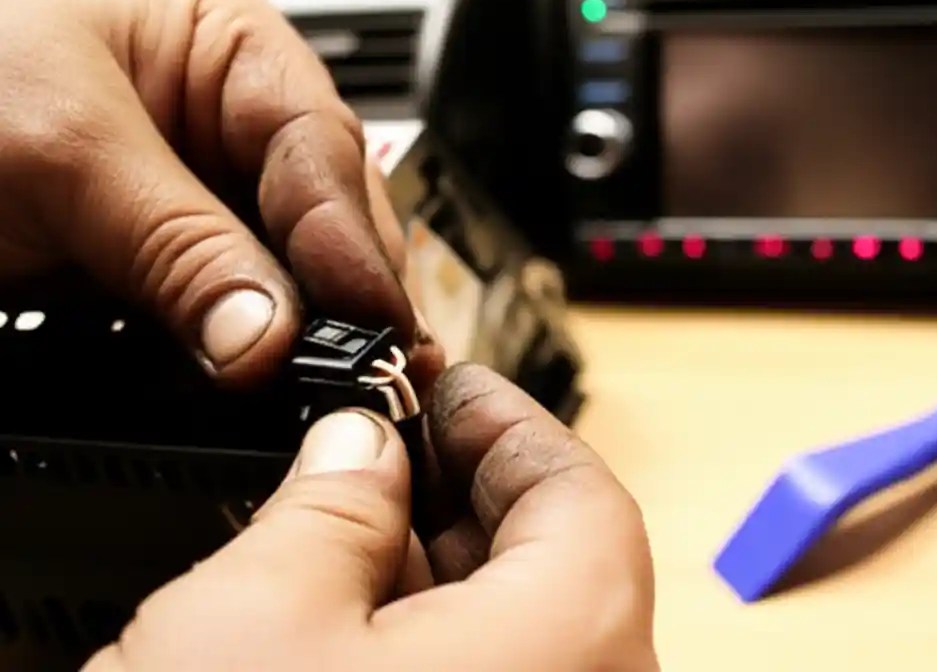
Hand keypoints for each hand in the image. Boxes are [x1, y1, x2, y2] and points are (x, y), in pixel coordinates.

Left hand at [0, 0, 442, 384]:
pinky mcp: (172, 260)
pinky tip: (276, 381)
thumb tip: (270, 333)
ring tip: (339, 383)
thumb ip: (178, 244)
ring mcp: (204, 193)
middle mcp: (226, 116)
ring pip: (292, 268)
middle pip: (323, 210)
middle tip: (370, 367)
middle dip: (345, 290)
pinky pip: (237, 307)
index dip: (348, 235)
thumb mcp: (62, 154)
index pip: (319, 142)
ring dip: (310, 329)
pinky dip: (255, 349)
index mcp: (223, 42)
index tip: (368, 315)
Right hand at [82, 363, 658, 670]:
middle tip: (382, 447)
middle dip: (466, 493)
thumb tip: (361, 446)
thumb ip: (329, 501)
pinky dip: (441, 647)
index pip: (580, 488)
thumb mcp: (259, 615)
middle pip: (562, 559)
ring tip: (352, 527)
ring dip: (446, 571)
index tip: (445, 388)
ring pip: (528, 632)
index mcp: (574, 638)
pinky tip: (357, 623)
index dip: (506, 422)